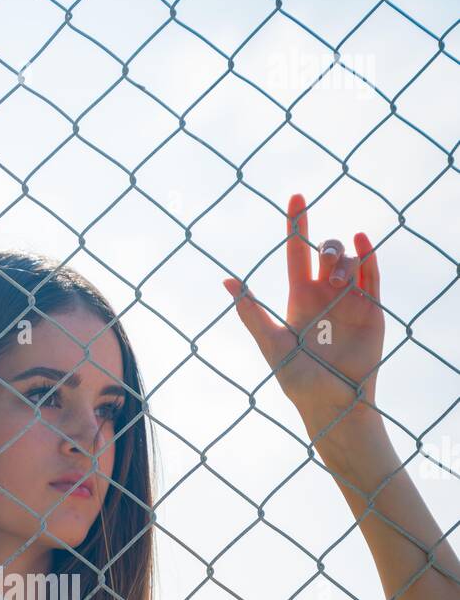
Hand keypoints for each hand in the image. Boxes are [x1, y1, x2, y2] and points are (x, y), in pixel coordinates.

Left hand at [223, 193, 385, 460]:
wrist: (332, 403)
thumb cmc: (297, 380)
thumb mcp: (272, 344)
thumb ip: (251, 313)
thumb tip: (226, 281)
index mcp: (299, 298)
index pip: (297, 252)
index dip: (297, 224)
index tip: (296, 196)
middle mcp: (325, 295)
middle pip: (326, 253)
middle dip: (326, 248)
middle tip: (325, 261)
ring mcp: (350, 301)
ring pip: (350, 262)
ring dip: (345, 259)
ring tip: (340, 279)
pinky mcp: (372, 310)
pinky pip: (373, 276)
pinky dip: (369, 257)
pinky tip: (363, 242)